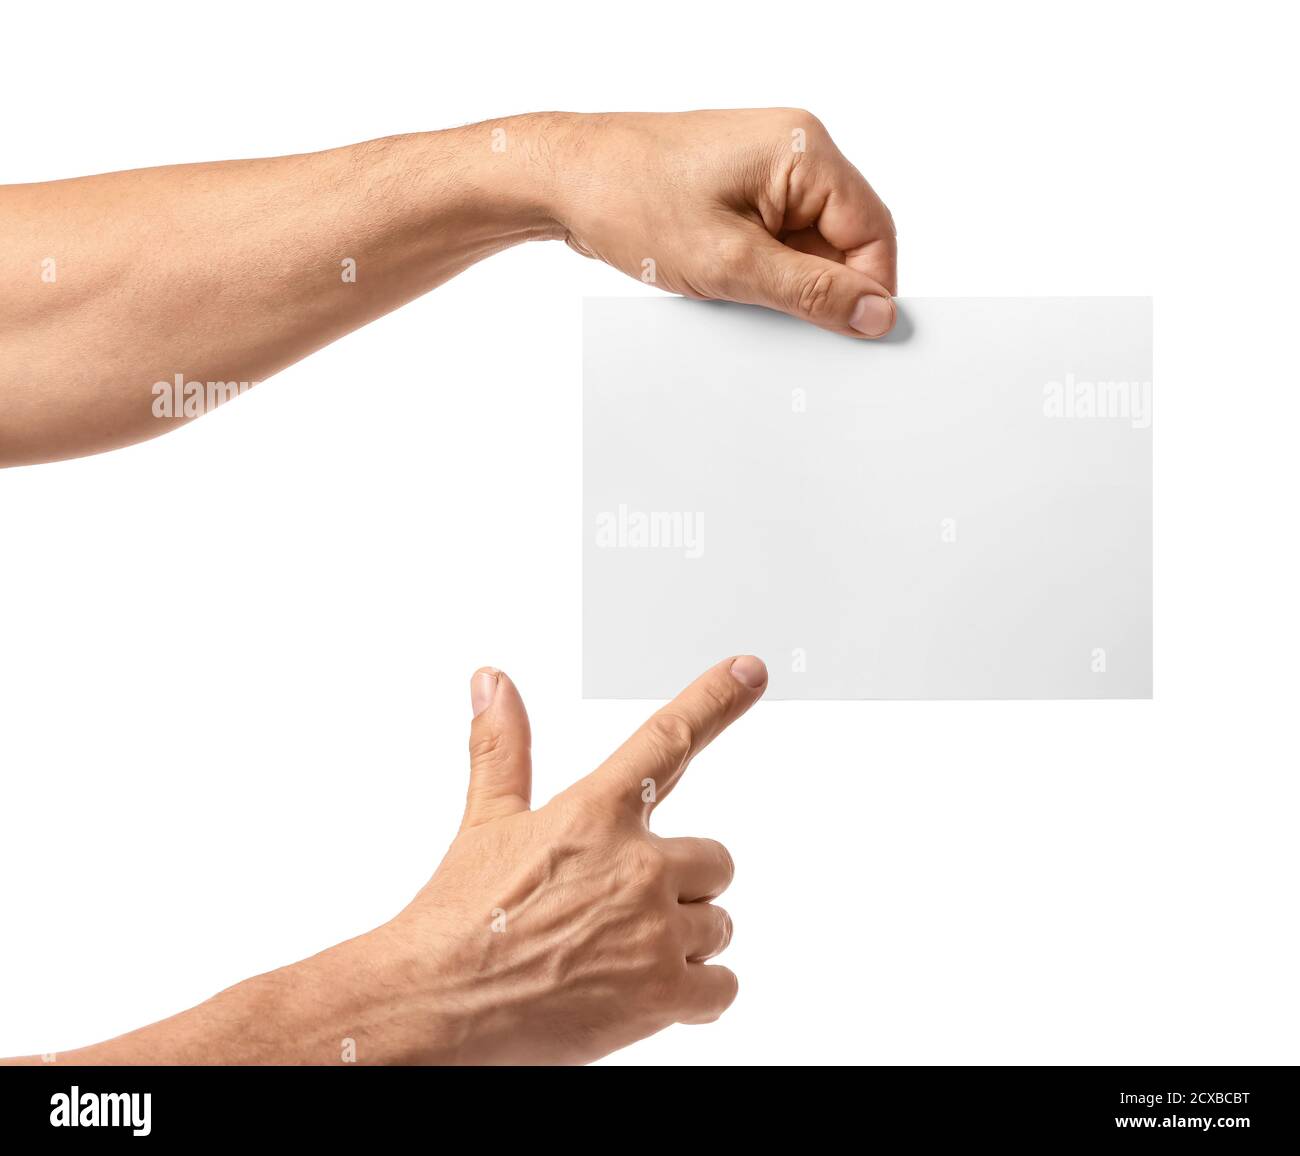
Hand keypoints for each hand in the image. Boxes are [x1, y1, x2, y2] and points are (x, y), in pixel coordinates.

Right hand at [348, 654, 766, 1063]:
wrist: (437, 1008)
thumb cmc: (456, 917)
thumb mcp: (486, 823)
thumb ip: (502, 748)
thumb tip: (492, 680)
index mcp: (594, 813)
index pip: (668, 740)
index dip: (716, 699)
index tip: (751, 670)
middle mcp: (636, 864)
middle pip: (715, 860)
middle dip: (681, 885)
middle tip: (624, 910)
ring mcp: (654, 931)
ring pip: (718, 926)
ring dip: (682, 941)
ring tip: (616, 956)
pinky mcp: (661, 996)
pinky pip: (723, 987)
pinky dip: (697, 994)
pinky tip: (646, 994)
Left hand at [549, 108, 897, 337]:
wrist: (560, 181)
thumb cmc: (630, 200)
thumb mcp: (729, 262)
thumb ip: (810, 291)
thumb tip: (876, 314)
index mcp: (803, 151)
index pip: (873, 231)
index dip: (870, 290)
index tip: (856, 338)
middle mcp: (792, 154)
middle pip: (843, 241)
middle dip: (821, 290)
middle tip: (786, 328)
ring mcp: (763, 175)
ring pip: (806, 249)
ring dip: (784, 286)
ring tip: (737, 297)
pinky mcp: (737, 195)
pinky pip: (773, 245)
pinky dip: (760, 276)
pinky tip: (726, 289)